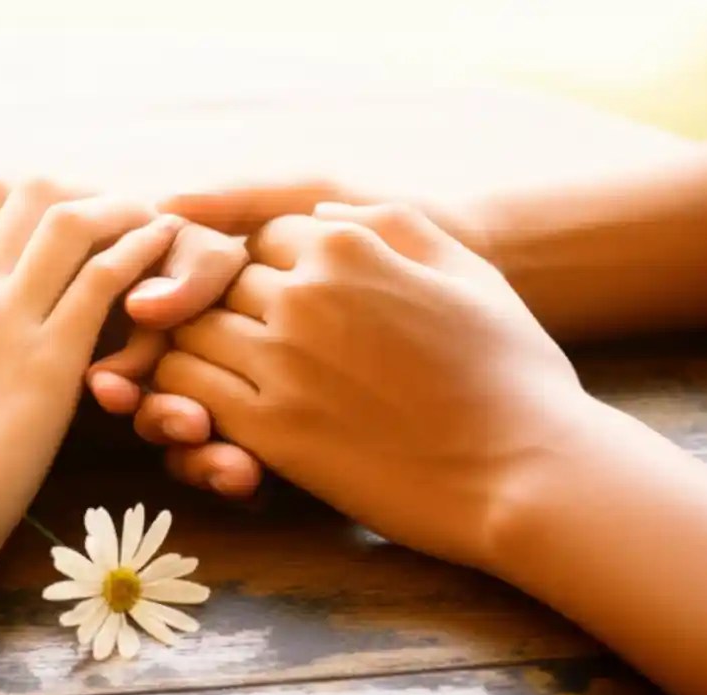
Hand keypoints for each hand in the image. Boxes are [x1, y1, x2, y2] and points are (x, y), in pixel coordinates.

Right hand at [0, 176, 178, 583]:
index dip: (27, 190)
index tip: (63, 209)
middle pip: (31, 193)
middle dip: (83, 188)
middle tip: (122, 209)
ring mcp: (14, 320)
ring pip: (71, 223)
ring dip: (119, 209)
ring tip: (156, 218)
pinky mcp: (54, 360)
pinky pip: (104, 279)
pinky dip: (140, 252)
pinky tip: (166, 245)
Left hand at [151, 202, 586, 569]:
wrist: (524, 472)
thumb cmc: (508, 370)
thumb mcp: (466, 267)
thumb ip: (390, 224)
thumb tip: (323, 210)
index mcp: (349, 244)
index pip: (262, 235)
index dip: (269, 269)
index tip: (284, 305)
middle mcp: (303, 293)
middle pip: (219, 279)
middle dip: (226, 306)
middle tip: (245, 342)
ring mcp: (280, 360)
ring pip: (187, 329)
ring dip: (197, 345)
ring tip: (224, 372)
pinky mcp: (268, 427)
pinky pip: (184, 387)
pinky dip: (182, 392)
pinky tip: (210, 408)